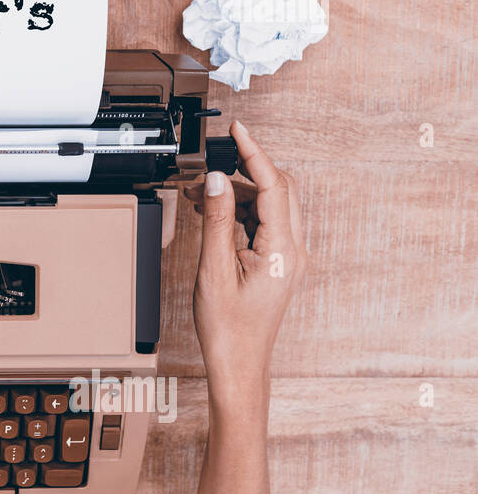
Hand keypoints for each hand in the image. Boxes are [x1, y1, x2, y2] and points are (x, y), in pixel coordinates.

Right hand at [185, 121, 305, 410]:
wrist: (239, 363)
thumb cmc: (229, 329)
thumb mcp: (214, 269)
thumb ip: (216, 220)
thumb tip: (216, 180)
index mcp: (283, 249)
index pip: (271, 185)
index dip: (254, 153)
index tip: (239, 130)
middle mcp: (294, 249)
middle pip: (277, 189)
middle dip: (244, 169)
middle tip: (212, 160)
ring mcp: (288, 256)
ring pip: (268, 205)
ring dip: (236, 192)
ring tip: (200, 193)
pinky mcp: (278, 262)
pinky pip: (263, 223)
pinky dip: (238, 211)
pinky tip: (212, 212)